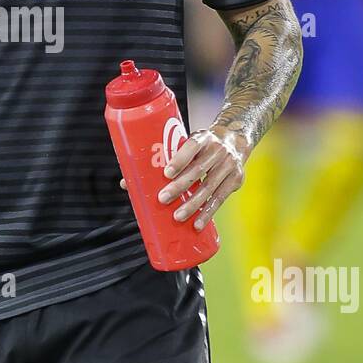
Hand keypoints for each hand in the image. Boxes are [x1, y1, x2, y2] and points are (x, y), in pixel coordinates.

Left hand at [120, 125, 248, 230]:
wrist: (235, 140)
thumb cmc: (200, 146)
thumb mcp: (186, 143)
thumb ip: (161, 161)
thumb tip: (127, 183)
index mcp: (203, 138)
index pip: (191, 146)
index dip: (179, 159)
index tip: (166, 173)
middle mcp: (218, 150)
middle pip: (198, 170)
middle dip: (180, 186)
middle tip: (162, 199)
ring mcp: (229, 165)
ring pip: (209, 187)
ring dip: (193, 204)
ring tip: (177, 216)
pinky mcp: (236, 180)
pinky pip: (220, 199)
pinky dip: (207, 213)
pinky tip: (197, 224)